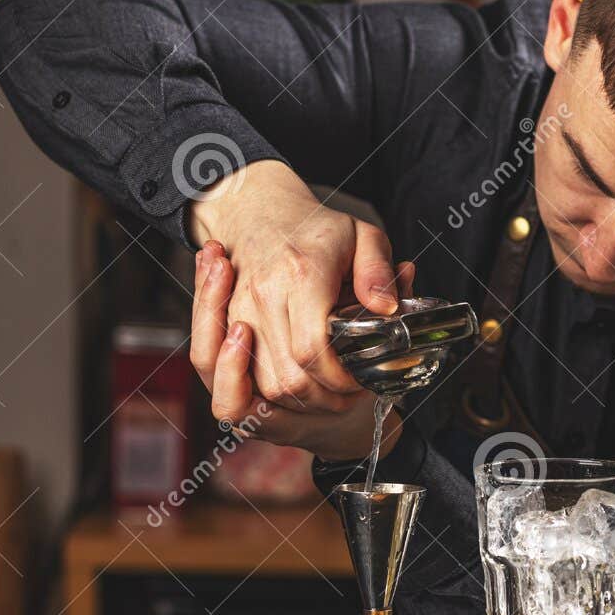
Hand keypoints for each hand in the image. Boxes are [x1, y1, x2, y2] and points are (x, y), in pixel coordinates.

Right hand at [188, 160, 413, 410]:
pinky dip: (270, 396)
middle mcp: (263, 298)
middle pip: (289, 378)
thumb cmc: (317, 231)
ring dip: (301, 401)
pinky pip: (241, 382)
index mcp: (301, 275)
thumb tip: (388, 309)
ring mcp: (240, 315)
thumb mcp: (363, 237)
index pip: (312, 350)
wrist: (261, 214)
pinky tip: (296, 389)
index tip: (361, 380)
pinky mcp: (227, 327)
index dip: (339, 378)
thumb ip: (378, 272)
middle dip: (325, 397)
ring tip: (329, 392)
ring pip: (266, 387)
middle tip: (351, 392)